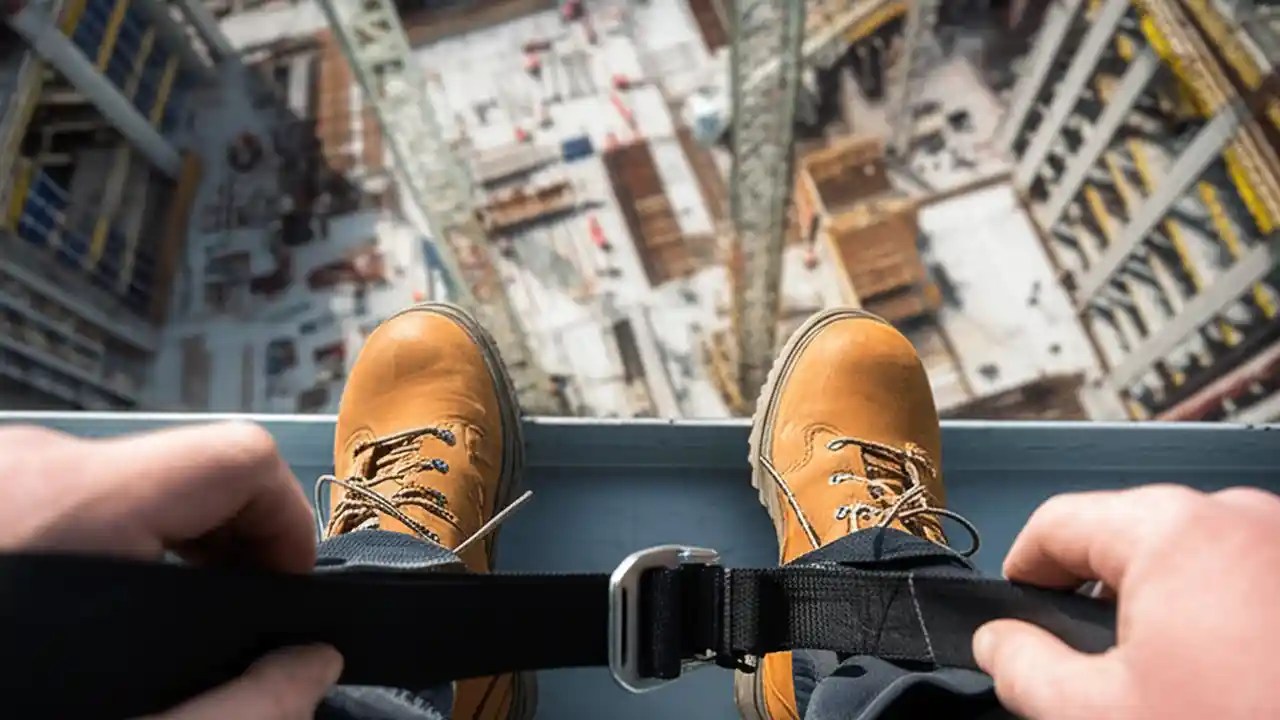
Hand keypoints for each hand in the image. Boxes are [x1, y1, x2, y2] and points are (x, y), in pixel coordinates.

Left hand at [0, 423, 341, 718]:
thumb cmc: (6, 693)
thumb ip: (241, 705)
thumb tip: (315, 663)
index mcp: (78, 505)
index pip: (241, 458)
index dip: (289, 522)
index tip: (286, 591)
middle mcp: (41, 463)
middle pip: (196, 464)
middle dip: (237, 537)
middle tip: (238, 616)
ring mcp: (12, 466)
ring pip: (145, 475)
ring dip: (183, 537)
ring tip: (180, 611)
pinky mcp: (1, 482)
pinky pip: (90, 487)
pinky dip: (126, 534)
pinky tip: (117, 597)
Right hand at [973, 484, 1279, 717]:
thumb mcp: (1103, 715)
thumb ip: (1025, 669)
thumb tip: (1001, 643)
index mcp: (1172, 531)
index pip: (1059, 522)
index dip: (1022, 568)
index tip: (1016, 609)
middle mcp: (1237, 516)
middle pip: (1129, 537)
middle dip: (1099, 595)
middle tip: (1096, 666)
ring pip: (1193, 558)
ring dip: (1166, 607)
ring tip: (1175, 681)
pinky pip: (1247, 576)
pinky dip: (1223, 615)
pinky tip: (1229, 676)